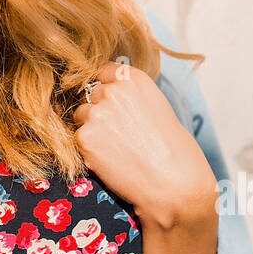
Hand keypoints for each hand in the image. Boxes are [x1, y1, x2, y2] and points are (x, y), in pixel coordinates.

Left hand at [71, 61, 218, 232]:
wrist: (174, 183)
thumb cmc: (174, 149)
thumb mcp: (156, 106)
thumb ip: (129, 96)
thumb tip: (106, 93)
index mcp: (132, 79)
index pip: (101, 70)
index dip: (103, 86)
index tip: (108, 100)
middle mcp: (112, 91)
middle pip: (89, 94)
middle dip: (98, 109)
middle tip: (118, 132)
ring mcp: (96, 114)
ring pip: (80, 116)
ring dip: (90, 129)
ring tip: (116, 147)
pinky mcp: (85, 138)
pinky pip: (78, 139)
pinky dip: (89, 150)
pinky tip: (111, 160)